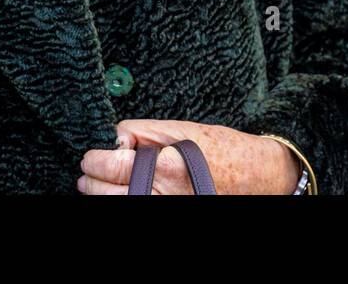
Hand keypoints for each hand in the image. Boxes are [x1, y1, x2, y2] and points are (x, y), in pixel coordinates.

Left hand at [78, 119, 301, 194]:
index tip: (92, 155)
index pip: (109, 164)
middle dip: (93, 179)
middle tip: (92, 170)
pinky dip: (122, 204)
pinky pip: (132, 214)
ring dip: (102, 196)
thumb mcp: (182, 128)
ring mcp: (164, 211)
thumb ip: (143, 130)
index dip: (94, 158)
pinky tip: (125, 194)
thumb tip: (113, 137)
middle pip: (103, 193)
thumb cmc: (223, 149)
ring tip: (103, 185)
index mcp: (163, 166)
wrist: (255, 177)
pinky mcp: (168, 218)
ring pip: (114, 208)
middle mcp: (161, 196)